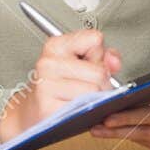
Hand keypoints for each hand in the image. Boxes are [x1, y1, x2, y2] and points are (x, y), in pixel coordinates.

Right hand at [0, 29, 120, 141]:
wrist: (34, 110)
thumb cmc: (61, 86)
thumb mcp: (82, 63)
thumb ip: (104, 57)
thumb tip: (114, 61)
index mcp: (56, 45)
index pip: (95, 39)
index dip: (98, 54)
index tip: (87, 63)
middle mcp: (48, 63)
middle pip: (99, 70)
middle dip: (101, 81)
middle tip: (85, 85)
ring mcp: (46, 85)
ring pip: (94, 89)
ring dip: (95, 97)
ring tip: (81, 97)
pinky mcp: (48, 106)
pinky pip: (84, 106)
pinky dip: (86, 109)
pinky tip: (75, 107)